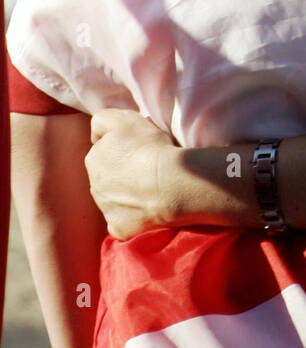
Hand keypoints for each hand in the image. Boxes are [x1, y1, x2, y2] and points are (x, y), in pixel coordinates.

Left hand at [85, 108, 176, 238]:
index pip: (103, 152)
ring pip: (115, 200)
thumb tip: (95, 133)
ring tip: (151, 189)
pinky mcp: (119, 228)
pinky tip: (149, 208)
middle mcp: (93, 186)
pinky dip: (134, 216)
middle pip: (107, 178)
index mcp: (93, 159)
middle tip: (146, 169)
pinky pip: (124, 221)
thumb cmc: (149, 148)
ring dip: (127, 195)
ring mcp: (106, 210)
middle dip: (122, 174)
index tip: (138, 150)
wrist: (170, 184)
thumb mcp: (123, 119)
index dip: (122, 150)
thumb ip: (102, 120)